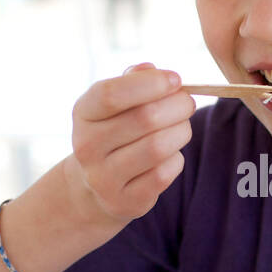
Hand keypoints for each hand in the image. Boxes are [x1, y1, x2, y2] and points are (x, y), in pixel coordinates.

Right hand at [64, 63, 195, 233]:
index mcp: (83, 113)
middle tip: (188, 103)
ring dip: (181, 132)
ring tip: (183, 126)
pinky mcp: (125, 200)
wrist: (97, 185)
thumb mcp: (116, 103)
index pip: (111, 94)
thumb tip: (152, 71)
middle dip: (177, 106)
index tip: (175, 80)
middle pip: (144, 119)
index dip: (150, 84)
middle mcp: (87, 146)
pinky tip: (172, 154)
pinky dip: (176, 160)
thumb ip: (133, 81)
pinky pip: (163, 175)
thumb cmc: (116, 131)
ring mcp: (104, 177)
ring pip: (157, 147)